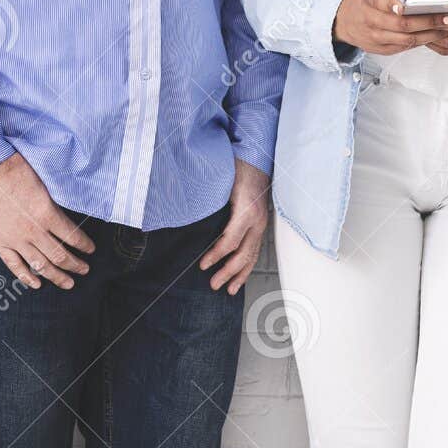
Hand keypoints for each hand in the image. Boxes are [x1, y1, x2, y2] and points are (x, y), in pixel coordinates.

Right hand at [0, 153, 95, 289]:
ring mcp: (16, 239)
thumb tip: (64, 216)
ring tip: (68, 283)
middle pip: (60, 255)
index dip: (84, 246)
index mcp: (48, 214)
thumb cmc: (13, 170)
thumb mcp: (43, 185)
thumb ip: (53, 205)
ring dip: (57, 276)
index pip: (73, 236)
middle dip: (75, 265)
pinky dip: (27, 277)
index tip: (90, 250)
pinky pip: (15, 266)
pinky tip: (37, 284)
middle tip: (84, 270)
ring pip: (41, 265)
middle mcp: (34, 231)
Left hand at [199, 159, 269, 294]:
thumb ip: (209, 202)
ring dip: (240, 274)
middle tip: (213, 284)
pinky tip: (240, 276)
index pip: (230, 240)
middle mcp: (257, 220)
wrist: (256, 158)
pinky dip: (248, 265)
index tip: (202, 265)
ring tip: (229, 289)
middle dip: (228, 272)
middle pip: (244, 253)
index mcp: (245, 211)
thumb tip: (187, 217)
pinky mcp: (260, 225)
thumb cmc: (236, 168)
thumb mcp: (221, 183)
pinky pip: (255, 250)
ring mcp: (261, 224)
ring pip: (252, 255)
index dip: (216, 255)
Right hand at [332, 0, 446, 55]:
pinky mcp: (382, 50)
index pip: (385, 5)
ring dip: (431, 35)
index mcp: (371, 1)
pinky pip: (406, 47)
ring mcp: (376, 39)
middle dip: (429, 23)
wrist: (347, 20)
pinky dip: (423, 42)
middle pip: (403, 26)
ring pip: (407, 40)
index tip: (416, 6)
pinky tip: (437, 35)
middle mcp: (372, 21)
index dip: (399, 7)